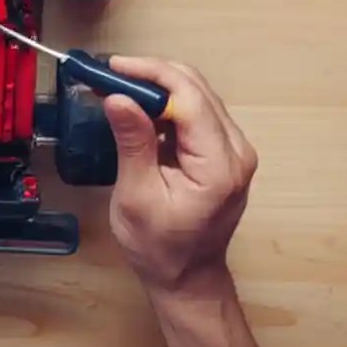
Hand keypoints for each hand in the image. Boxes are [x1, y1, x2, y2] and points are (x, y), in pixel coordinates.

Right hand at [103, 57, 259, 346]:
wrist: (186, 278)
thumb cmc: (160, 248)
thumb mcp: (137, 198)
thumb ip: (132, 143)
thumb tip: (118, 97)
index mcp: (219, 165)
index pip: (190, 97)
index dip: (151, 74)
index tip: (113, 68)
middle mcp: (236, 151)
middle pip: (196, 89)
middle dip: (151, 75)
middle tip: (109, 74)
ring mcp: (235, 150)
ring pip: (198, 95)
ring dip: (158, 86)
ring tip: (118, 87)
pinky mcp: (225, 152)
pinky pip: (197, 112)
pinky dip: (167, 104)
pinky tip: (139, 108)